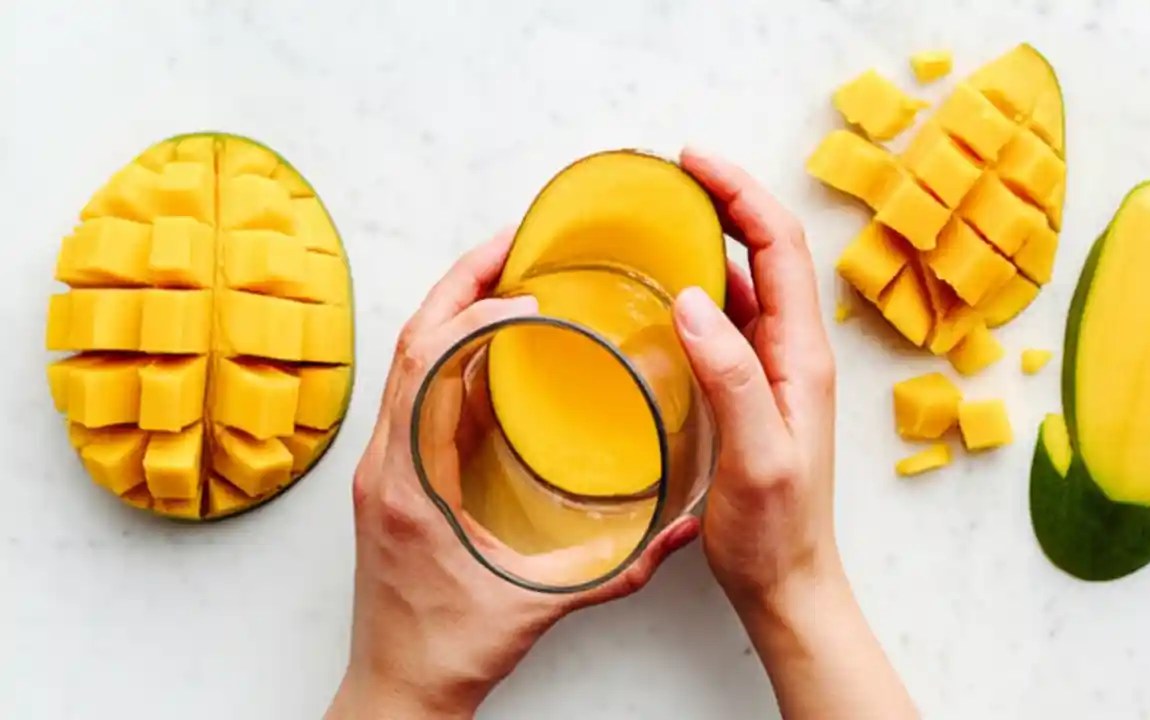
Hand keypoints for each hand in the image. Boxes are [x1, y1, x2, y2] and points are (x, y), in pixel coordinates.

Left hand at [326, 230, 699, 718]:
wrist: (399, 687)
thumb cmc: (449, 649)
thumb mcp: (541, 604)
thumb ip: (617, 570)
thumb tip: (678, 529)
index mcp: (409, 483)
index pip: (425, 370)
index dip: (470, 318)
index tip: (525, 296)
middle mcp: (386, 463)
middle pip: (409, 343)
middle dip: (460, 283)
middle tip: (513, 244)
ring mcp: (384, 466)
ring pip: (409, 362)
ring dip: (454, 311)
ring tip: (508, 276)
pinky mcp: (394, 474)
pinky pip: (417, 392)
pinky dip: (453, 353)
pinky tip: (495, 345)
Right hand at [673, 149, 915, 717]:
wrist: (785, 584)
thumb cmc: (774, 531)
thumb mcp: (757, 456)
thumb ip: (732, 376)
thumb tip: (692, 297)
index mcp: (802, 358)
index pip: (781, 249)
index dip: (742, 195)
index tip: (694, 163)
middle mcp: (792, 354)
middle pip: (768, 252)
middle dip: (728, 200)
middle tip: (674, 174)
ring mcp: (771, 371)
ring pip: (748, 283)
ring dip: (714, 239)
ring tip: (664, 213)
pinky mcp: (748, 391)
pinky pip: (728, 321)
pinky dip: (700, 286)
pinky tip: (666, 286)